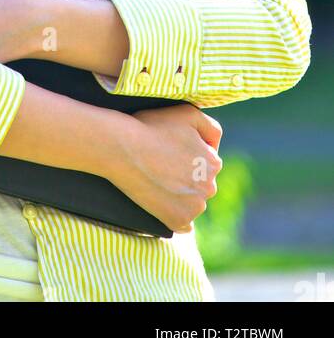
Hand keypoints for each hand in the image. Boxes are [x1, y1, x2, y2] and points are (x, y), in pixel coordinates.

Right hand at [106, 104, 223, 233]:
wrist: (121, 147)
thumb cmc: (152, 127)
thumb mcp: (188, 113)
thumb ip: (211, 127)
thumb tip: (216, 147)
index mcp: (214, 163)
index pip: (207, 161)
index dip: (188, 153)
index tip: (170, 149)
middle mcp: (209, 188)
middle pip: (201, 183)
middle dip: (187, 176)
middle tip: (162, 164)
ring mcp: (193, 207)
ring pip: (193, 202)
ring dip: (182, 196)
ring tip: (158, 180)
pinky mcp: (177, 220)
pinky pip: (184, 224)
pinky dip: (176, 215)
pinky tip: (163, 203)